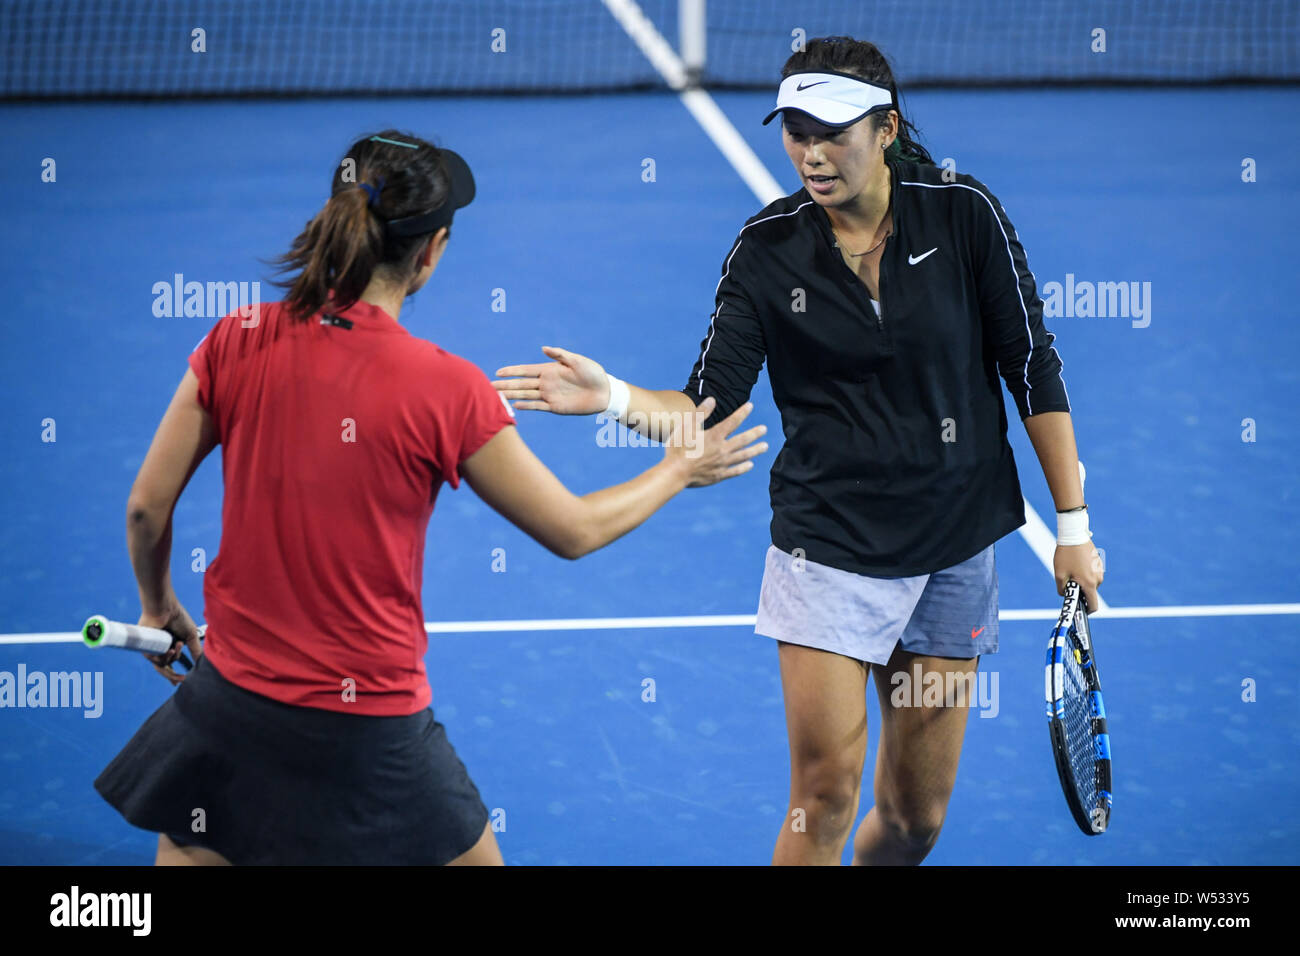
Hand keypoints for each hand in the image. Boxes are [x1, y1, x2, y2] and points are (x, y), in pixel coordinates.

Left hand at [138, 600, 203, 685]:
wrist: (165, 609)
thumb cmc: (178, 618)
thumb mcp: (191, 636)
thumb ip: (195, 650)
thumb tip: (201, 663)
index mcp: (171, 646)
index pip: (171, 664)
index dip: (174, 675)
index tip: (180, 683)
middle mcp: (161, 649)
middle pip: (164, 669)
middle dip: (173, 676)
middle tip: (182, 680)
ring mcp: (153, 649)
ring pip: (161, 665)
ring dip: (172, 658)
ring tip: (177, 644)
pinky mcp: (145, 648)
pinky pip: (155, 660)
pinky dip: (164, 657)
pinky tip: (170, 648)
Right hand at [493, 347, 609, 414]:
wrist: (604, 392)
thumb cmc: (593, 373)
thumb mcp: (577, 360)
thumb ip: (560, 355)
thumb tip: (543, 348)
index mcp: (549, 370)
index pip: (526, 370)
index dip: (512, 371)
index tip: (497, 372)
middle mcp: (546, 383)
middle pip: (521, 384)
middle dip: (505, 385)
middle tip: (489, 387)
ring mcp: (549, 395)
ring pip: (526, 395)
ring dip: (511, 396)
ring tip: (496, 397)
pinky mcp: (555, 407)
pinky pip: (537, 406)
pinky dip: (527, 406)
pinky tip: (515, 406)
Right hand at [665, 398, 767, 487]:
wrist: (675, 473)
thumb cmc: (678, 448)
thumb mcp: (686, 426)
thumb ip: (701, 413)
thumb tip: (712, 399)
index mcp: (714, 436)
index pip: (732, 422)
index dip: (742, 413)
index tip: (750, 406)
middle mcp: (722, 449)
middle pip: (743, 440)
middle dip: (754, 433)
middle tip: (764, 429)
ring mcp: (722, 463)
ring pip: (743, 455)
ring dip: (755, 450)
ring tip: (765, 446)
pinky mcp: (719, 475)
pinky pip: (735, 471)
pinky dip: (743, 467)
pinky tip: (750, 465)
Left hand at [1054, 541, 1103, 612]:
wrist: (1074, 535)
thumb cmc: (1066, 555)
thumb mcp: (1059, 574)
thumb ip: (1062, 589)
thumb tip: (1065, 595)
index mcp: (1089, 584)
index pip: (1093, 605)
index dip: (1087, 611)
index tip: (1080, 611)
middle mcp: (1098, 578)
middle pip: (1090, 593)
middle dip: (1080, 592)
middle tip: (1068, 585)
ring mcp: (1100, 570)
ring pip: (1090, 582)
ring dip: (1082, 581)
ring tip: (1070, 571)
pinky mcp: (1099, 563)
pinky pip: (1092, 573)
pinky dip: (1084, 573)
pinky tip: (1075, 564)